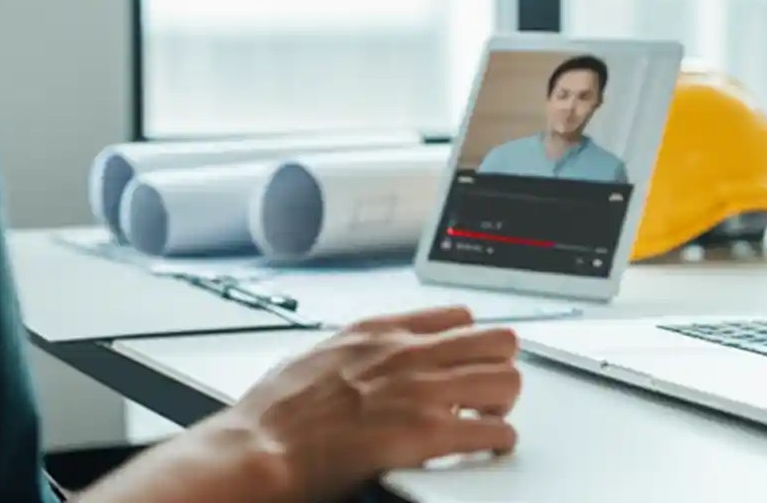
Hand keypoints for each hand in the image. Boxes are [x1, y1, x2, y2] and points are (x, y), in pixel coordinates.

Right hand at [227, 306, 520, 501]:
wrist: (260, 449)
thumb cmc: (274, 413)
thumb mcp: (315, 355)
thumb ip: (353, 350)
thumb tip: (361, 355)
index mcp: (380, 332)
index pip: (456, 316)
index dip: (468, 342)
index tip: (466, 361)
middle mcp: (409, 354)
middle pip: (496, 340)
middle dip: (497, 367)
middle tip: (485, 393)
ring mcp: (422, 391)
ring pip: (507, 380)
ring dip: (502, 403)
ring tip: (487, 420)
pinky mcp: (427, 434)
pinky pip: (493, 431)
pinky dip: (497, 443)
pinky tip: (485, 449)